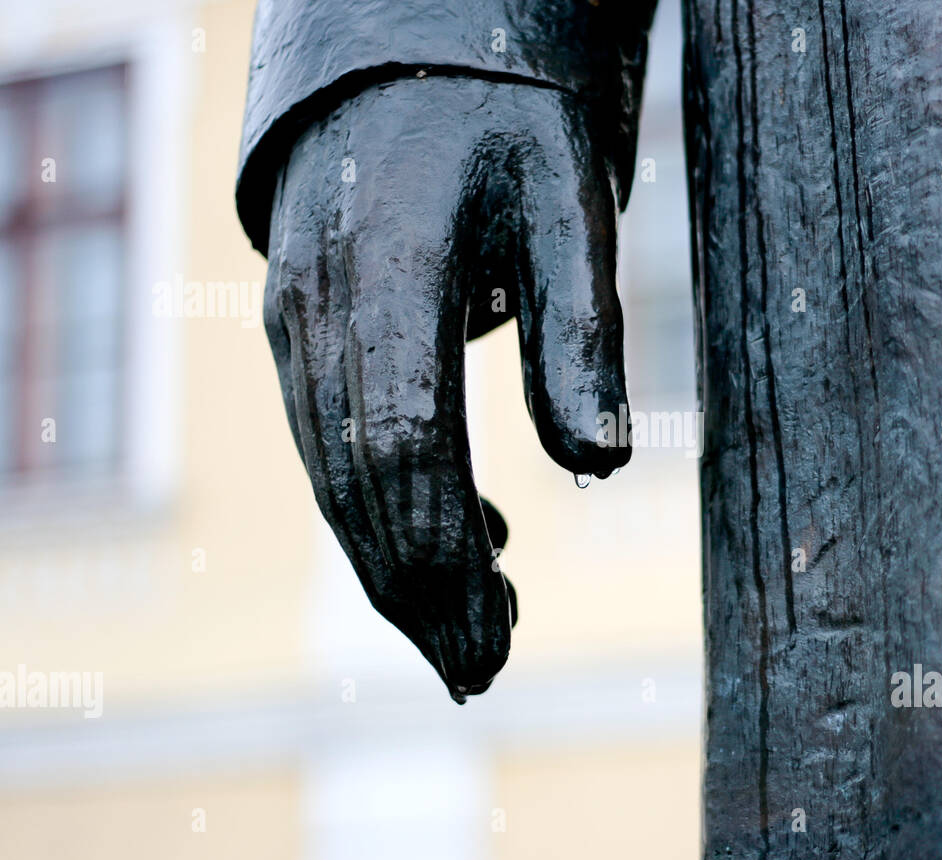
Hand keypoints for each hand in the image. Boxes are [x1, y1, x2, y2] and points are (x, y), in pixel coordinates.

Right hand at [261, 76, 631, 701]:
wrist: (396, 53)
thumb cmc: (500, 118)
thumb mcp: (565, 199)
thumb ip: (582, 330)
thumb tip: (602, 468)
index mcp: (389, 269)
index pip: (406, 446)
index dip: (444, 560)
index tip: (494, 643)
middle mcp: (320, 305)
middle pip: (357, 484)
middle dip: (418, 594)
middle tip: (483, 670)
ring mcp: (293, 319)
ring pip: (333, 479)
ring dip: (395, 570)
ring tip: (472, 633)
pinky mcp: (295, 329)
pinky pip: (330, 444)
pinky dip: (383, 514)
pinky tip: (464, 542)